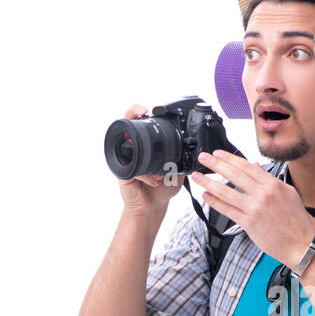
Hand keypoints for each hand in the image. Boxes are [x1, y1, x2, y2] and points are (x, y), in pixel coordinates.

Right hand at [115, 103, 184, 219]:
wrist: (153, 206)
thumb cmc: (162, 187)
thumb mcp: (175, 169)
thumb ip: (179, 157)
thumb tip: (192, 147)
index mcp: (142, 146)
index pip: (135, 123)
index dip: (136, 111)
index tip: (146, 109)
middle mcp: (130, 150)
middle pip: (125, 127)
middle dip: (133, 118)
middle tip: (143, 114)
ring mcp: (125, 160)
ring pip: (128, 146)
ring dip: (146, 156)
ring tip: (160, 171)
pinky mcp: (122, 173)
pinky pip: (133, 168)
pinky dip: (146, 175)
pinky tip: (155, 181)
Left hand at [187, 150, 314, 268]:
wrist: (300, 244)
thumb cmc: (296, 221)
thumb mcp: (288, 193)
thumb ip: (269, 179)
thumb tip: (254, 166)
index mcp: (273, 185)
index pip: (246, 166)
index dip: (229, 158)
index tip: (218, 154)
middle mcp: (263, 195)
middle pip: (234, 175)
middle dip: (215, 164)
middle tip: (203, 158)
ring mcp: (254, 209)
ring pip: (226, 192)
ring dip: (209, 183)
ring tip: (197, 177)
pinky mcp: (248, 224)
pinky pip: (228, 211)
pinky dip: (215, 203)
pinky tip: (207, 196)